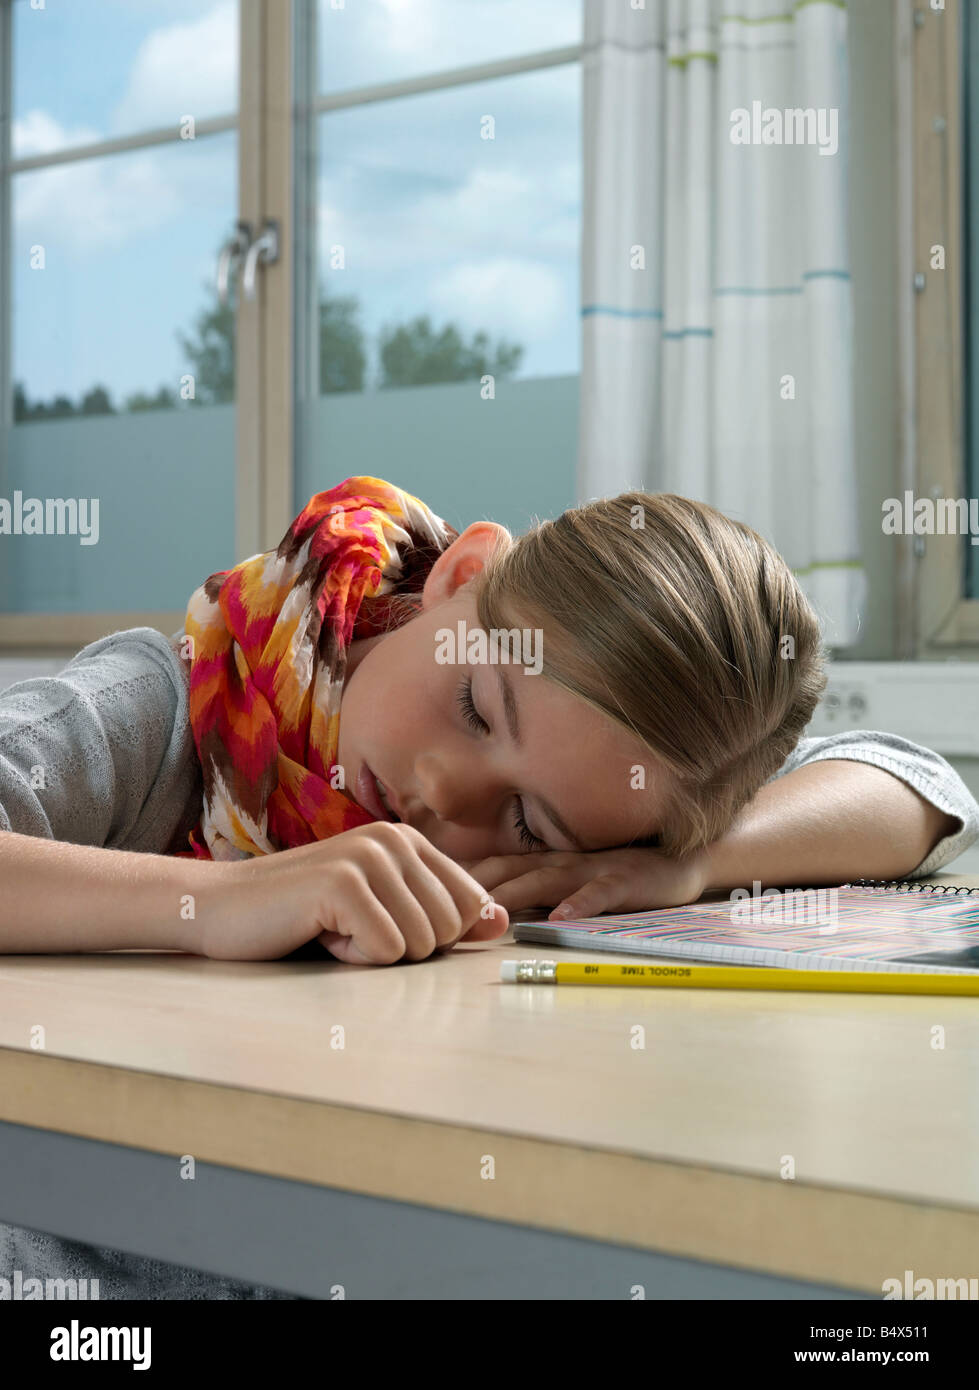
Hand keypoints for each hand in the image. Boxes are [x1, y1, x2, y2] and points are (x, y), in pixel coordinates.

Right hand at [197, 822, 508, 963]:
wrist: (220, 908)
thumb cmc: (302, 915)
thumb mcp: (380, 909)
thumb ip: (440, 912)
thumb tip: (502, 922)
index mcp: (408, 840)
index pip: (470, 905)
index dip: (434, 937)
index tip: (384, 927)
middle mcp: (395, 839)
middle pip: (450, 930)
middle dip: (404, 949)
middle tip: (352, 929)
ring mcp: (369, 857)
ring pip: (421, 944)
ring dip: (375, 955)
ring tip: (333, 929)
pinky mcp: (343, 884)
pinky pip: (386, 952)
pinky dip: (352, 959)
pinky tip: (320, 934)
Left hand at [460, 846, 710, 920]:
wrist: (678, 860)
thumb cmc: (617, 875)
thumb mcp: (570, 879)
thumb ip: (534, 889)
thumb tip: (488, 910)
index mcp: (546, 862)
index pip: (494, 868)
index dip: (460, 880)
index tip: (425, 893)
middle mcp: (560, 861)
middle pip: (508, 871)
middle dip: (474, 888)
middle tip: (441, 906)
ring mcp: (590, 870)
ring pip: (544, 880)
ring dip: (515, 895)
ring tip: (489, 912)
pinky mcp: (621, 882)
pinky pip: (597, 894)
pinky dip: (578, 905)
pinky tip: (561, 918)